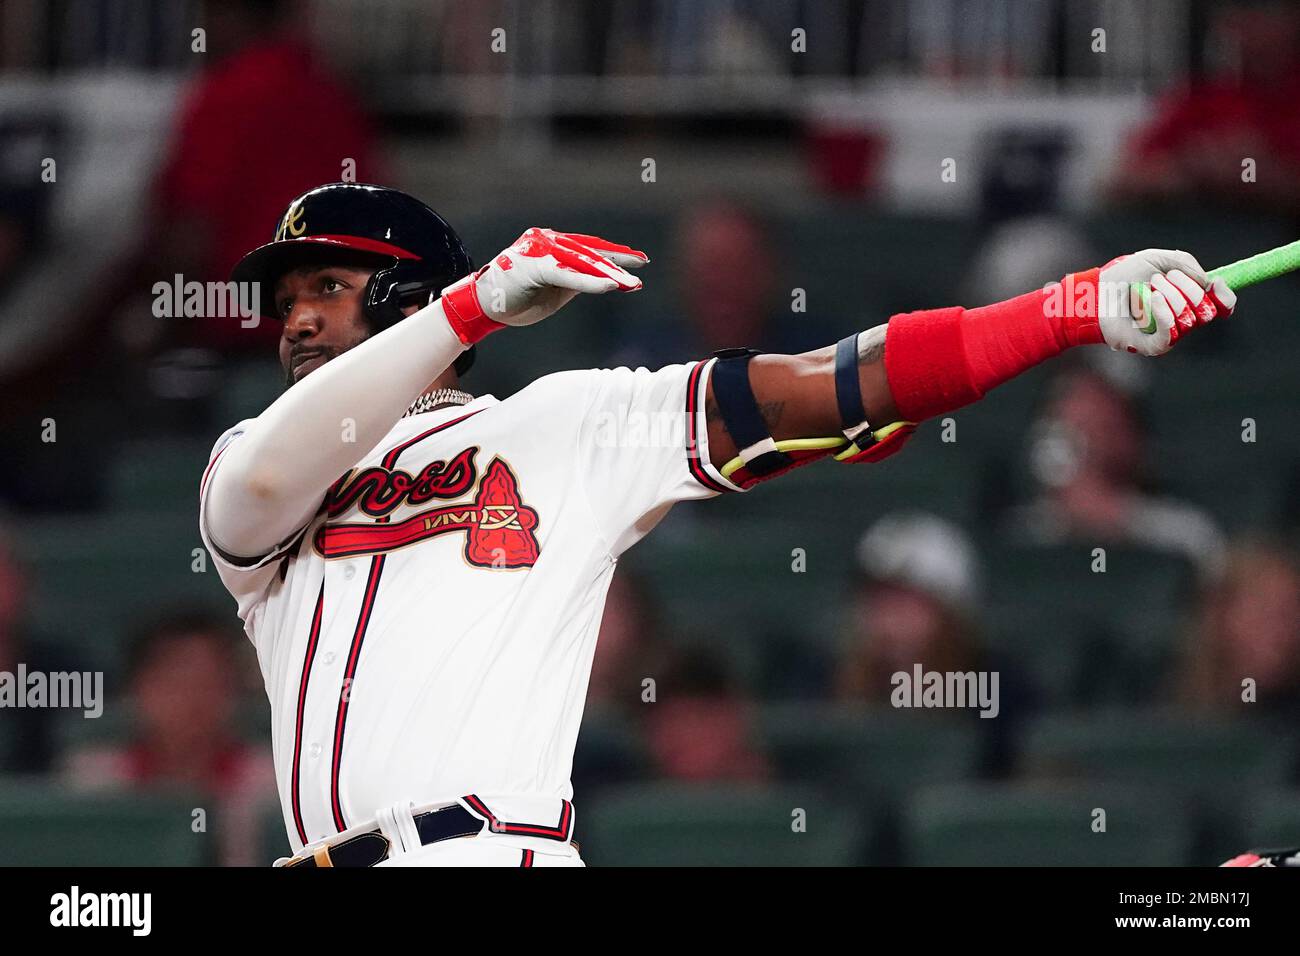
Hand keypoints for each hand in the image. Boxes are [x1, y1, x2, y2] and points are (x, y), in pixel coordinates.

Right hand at [439, 228, 647, 343]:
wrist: (483, 306)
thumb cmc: (517, 300)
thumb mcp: (556, 289)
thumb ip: (577, 280)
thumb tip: (605, 279)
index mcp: (552, 245)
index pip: (589, 248)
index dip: (614, 255)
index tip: (638, 261)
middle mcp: (547, 242)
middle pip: (589, 250)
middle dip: (617, 259)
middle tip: (643, 265)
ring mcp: (540, 251)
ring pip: (582, 260)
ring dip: (609, 273)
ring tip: (631, 283)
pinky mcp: (534, 266)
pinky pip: (567, 274)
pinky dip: (589, 281)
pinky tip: (610, 286)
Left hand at [1097, 249, 1235, 355]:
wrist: (1096, 291)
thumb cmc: (1124, 276)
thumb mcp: (1157, 259)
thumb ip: (1187, 263)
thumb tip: (1207, 282)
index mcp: (1188, 300)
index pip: (1221, 306)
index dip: (1225, 297)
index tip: (1215, 283)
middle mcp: (1182, 319)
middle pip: (1207, 311)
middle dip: (1188, 289)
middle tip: (1160, 279)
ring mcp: (1168, 335)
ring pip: (1189, 319)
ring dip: (1170, 297)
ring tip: (1147, 289)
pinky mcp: (1152, 346)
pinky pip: (1171, 335)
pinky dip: (1165, 314)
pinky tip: (1153, 300)